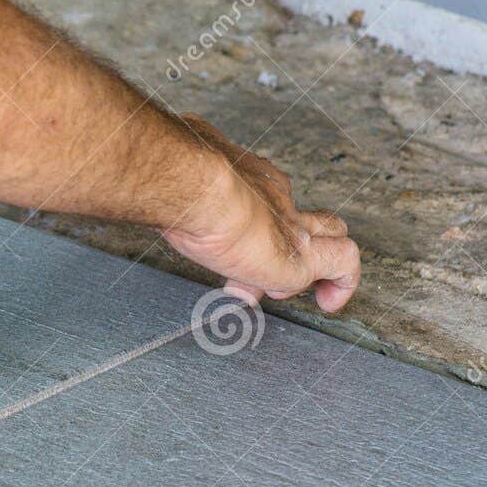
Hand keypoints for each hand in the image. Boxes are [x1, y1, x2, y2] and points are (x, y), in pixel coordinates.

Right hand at [164, 115, 359, 312]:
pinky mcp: (300, 257)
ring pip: (331, 235)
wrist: (192, 186)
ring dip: (320, 265)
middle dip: (299, 242)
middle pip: (304, 216)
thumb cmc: (174, 182)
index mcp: (245, 181)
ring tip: (311, 292)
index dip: (256, 231)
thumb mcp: (173, 188)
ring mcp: (290, 226)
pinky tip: (330, 305)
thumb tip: (141, 185)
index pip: (263, 205)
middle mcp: (274, 198)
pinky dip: (344, 284)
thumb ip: (169, 187)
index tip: (233, 257)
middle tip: (271, 274)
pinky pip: (345, 263)